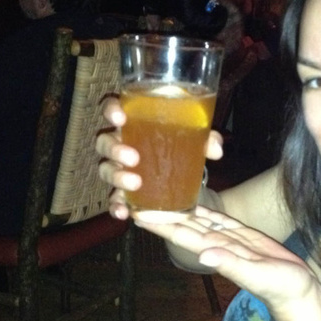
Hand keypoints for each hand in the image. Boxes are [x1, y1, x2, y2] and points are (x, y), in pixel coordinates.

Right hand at [95, 97, 223, 219]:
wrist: (188, 182)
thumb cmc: (184, 149)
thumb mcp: (197, 141)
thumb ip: (207, 139)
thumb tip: (216, 149)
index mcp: (135, 123)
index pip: (113, 109)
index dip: (111, 110)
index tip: (120, 117)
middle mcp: (122, 144)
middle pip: (104, 142)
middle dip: (115, 149)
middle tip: (134, 157)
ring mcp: (120, 169)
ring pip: (105, 169)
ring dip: (117, 176)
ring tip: (136, 182)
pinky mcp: (125, 193)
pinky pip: (113, 199)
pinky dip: (116, 206)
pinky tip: (124, 212)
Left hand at [139, 206, 320, 315]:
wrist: (298, 293)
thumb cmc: (280, 288)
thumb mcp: (257, 276)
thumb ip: (232, 265)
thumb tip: (204, 253)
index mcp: (217, 252)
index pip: (182, 235)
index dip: (160, 224)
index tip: (137, 214)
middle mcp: (219, 245)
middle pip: (185, 225)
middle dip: (163, 213)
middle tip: (140, 198)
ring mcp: (231, 241)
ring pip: (200, 220)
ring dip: (181, 210)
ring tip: (162, 196)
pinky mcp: (246, 237)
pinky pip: (221, 220)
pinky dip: (207, 212)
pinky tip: (196, 204)